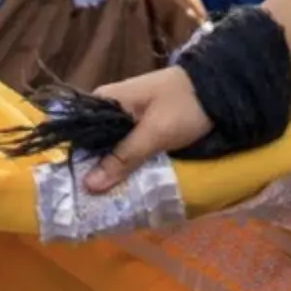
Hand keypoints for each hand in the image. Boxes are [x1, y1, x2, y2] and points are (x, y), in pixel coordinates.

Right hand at [78, 66, 211, 192]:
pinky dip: (126, 164)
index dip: (73, 159)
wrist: (220, 90)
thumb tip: (88, 184)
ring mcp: (127, 117)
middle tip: (88, 201)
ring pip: (110, 148)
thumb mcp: (154, 133)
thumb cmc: (183, 105)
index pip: (77, 131)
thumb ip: (123, 157)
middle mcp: (111, 107)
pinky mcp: (142, 127)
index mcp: (106, 99)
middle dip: (93, 169)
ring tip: (103, 200)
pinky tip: (123, 184)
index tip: (71, 188)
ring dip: (110, 169)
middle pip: (93, 143)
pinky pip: (126, 148)